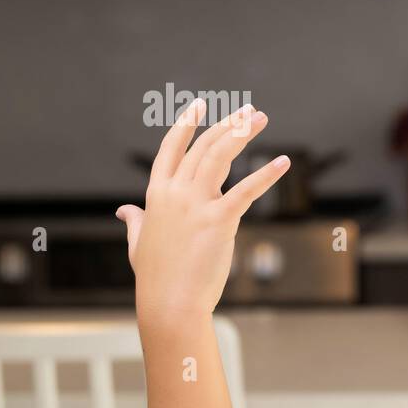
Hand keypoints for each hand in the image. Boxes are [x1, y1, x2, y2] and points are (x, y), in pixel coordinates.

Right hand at [115, 97, 289, 323]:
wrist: (169, 302)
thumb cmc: (156, 277)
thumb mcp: (138, 243)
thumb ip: (134, 221)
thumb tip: (123, 210)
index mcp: (156, 195)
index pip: (170, 150)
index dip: (185, 125)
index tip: (200, 105)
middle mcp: (174, 193)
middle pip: (203, 147)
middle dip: (228, 124)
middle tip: (250, 110)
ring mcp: (195, 205)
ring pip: (219, 156)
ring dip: (242, 133)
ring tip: (261, 118)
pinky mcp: (219, 220)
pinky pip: (246, 190)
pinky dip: (267, 174)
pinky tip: (284, 162)